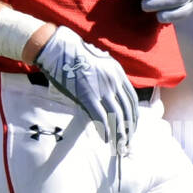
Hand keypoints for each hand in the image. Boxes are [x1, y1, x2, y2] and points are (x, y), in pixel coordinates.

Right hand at [35, 25, 138, 149]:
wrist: (58, 48)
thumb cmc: (74, 56)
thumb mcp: (98, 63)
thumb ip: (107, 78)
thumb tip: (108, 95)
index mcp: (117, 72)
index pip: (132, 99)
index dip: (134, 115)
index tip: (132, 126)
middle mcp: (113, 80)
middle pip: (127, 109)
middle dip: (129, 127)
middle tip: (128, 140)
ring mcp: (101, 88)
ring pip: (117, 115)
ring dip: (119, 132)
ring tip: (119, 144)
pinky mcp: (87, 95)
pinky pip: (101, 117)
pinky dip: (105, 130)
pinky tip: (106, 139)